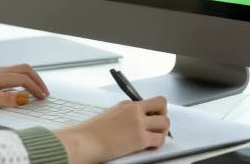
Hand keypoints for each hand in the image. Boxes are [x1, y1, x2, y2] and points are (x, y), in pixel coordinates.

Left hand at [0, 63, 49, 111]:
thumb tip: (25, 98)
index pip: (24, 79)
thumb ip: (6, 99)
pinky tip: (18, 89)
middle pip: (23, 69)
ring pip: (16, 70)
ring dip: (29, 78)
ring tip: (35, 90)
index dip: (36, 88)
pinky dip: (19, 79)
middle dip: (37, 79)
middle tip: (44, 92)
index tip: (43, 98)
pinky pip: (8, 74)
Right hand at [54, 96, 169, 163]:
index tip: (149, 120)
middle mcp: (134, 110)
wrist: (84, 141)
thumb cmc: (90, 133)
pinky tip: (149, 147)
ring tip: (154, 139)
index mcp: (125, 105)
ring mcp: (138, 123)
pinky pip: (160, 139)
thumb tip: (133, 124)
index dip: (151, 113)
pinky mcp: (140, 138)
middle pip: (161, 103)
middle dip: (163, 115)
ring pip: (165, 122)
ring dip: (163, 131)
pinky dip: (158, 144)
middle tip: (157, 127)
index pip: (148, 102)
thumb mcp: (109, 116)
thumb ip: (124, 116)